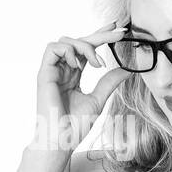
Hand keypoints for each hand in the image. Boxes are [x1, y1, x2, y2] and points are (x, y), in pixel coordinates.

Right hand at [33, 22, 132, 150]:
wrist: (60, 141)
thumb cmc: (74, 126)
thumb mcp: (98, 99)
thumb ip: (109, 82)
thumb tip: (127, 70)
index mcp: (73, 75)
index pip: (86, 49)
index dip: (100, 37)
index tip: (118, 30)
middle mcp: (62, 70)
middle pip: (79, 41)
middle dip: (100, 35)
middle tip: (119, 32)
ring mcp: (52, 71)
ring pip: (65, 41)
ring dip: (84, 46)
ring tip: (96, 63)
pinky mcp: (44, 73)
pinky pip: (52, 48)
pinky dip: (68, 50)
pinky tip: (78, 64)